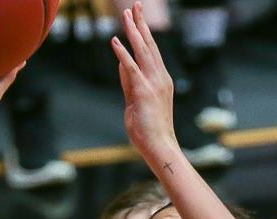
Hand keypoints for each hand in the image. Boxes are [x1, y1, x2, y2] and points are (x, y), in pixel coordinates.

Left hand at [110, 3, 179, 165]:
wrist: (160, 146)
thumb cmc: (149, 130)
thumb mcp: (135, 101)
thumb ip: (129, 81)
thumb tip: (121, 64)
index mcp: (161, 79)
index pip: (151, 51)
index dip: (143, 33)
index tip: (137, 17)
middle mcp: (160, 77)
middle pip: (150, 45)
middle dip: (141, 23)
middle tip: (135, 5)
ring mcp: (154, 83)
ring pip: (143, 51)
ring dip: (133, 31)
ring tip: (126, 14)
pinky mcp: (144, 91)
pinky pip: (132, 68)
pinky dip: (123, 54)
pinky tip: (115, 41)